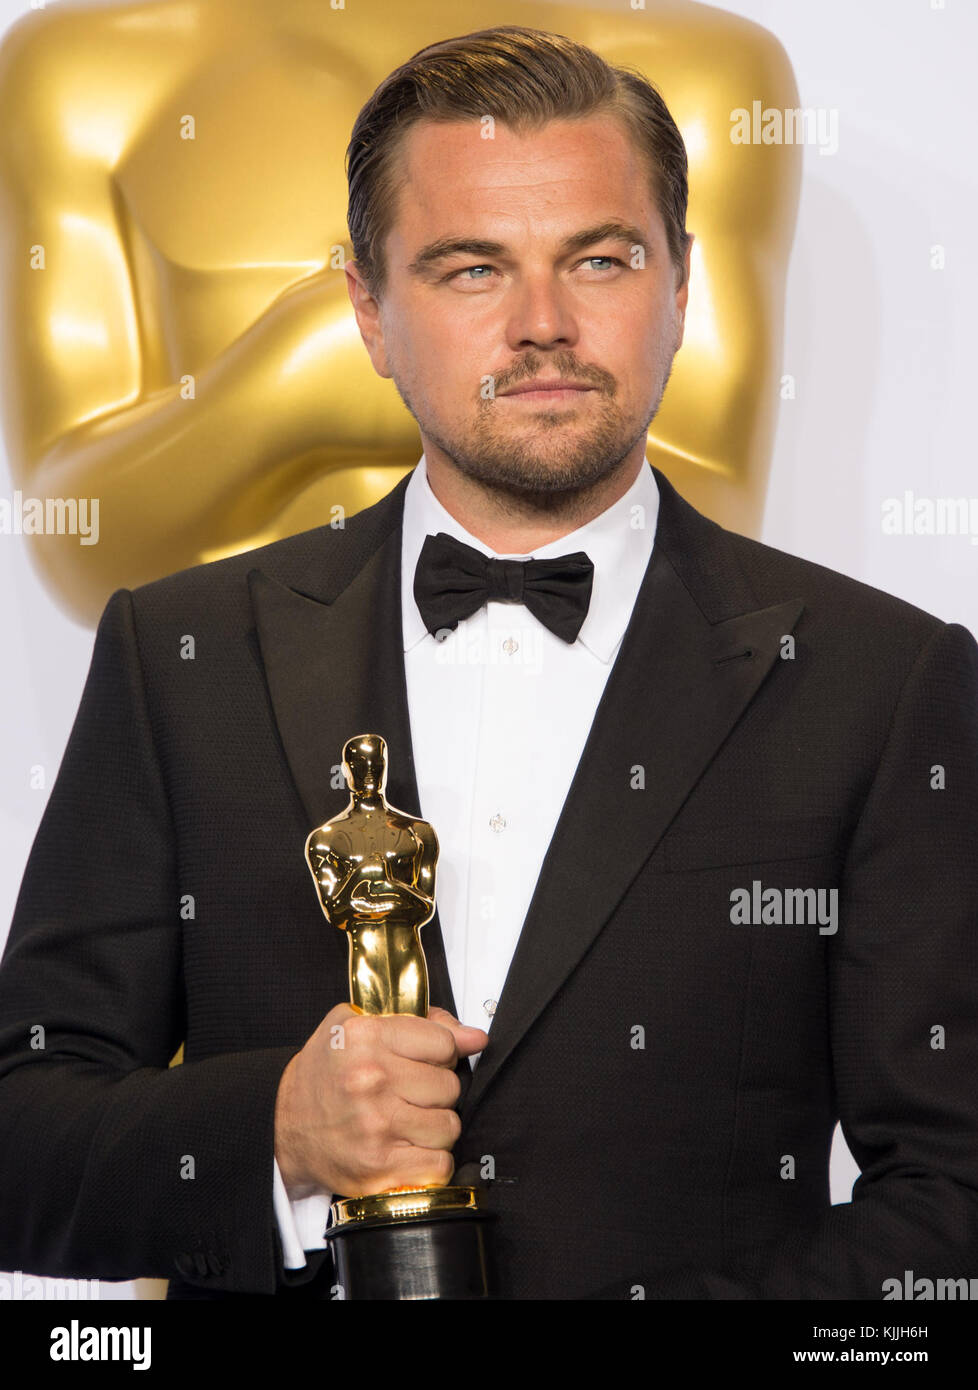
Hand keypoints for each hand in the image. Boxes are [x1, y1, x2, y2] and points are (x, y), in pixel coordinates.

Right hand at [273, 1003, 487, 1199]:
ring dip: (435, 1126)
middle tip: (410, 1093)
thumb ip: (422, 1022)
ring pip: (449, 1126)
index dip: (440, 1053)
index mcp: (366, 1036)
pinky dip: (429, 1160)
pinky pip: (439, 1164)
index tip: (425, 1061)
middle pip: (450, 1085)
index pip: (444, 1042)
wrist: (283, 1127)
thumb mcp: (359, 1026)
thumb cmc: (326, 1074)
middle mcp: (371, 1079)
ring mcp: (376, 1125)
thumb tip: (475, 1037)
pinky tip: (406, 1148)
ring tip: (408, 1120)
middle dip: (437, 1091)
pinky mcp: (379, 1167)